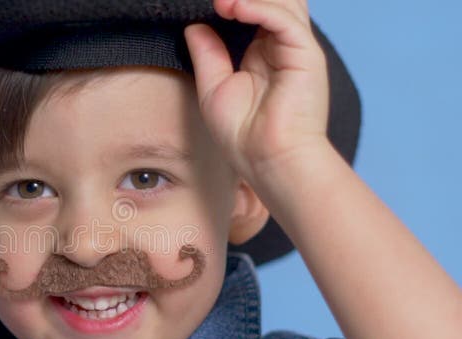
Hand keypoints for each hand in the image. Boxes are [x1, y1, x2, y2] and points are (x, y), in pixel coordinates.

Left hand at [184, 0, 329, 182]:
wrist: (268, 161)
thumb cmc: (244, 137)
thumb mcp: (213, 88)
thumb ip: (207, 54)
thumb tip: (194, 26)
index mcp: (263, 53)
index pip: (254, 10)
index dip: (234, 3)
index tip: (207, 5)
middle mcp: (281, 46)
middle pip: (272, 1)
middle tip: (214, 1)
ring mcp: (295, 48)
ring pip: (282, 3)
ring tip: (220, 3)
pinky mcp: (305, 54)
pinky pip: (284, 20)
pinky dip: (259, 8)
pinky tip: (235, 9)